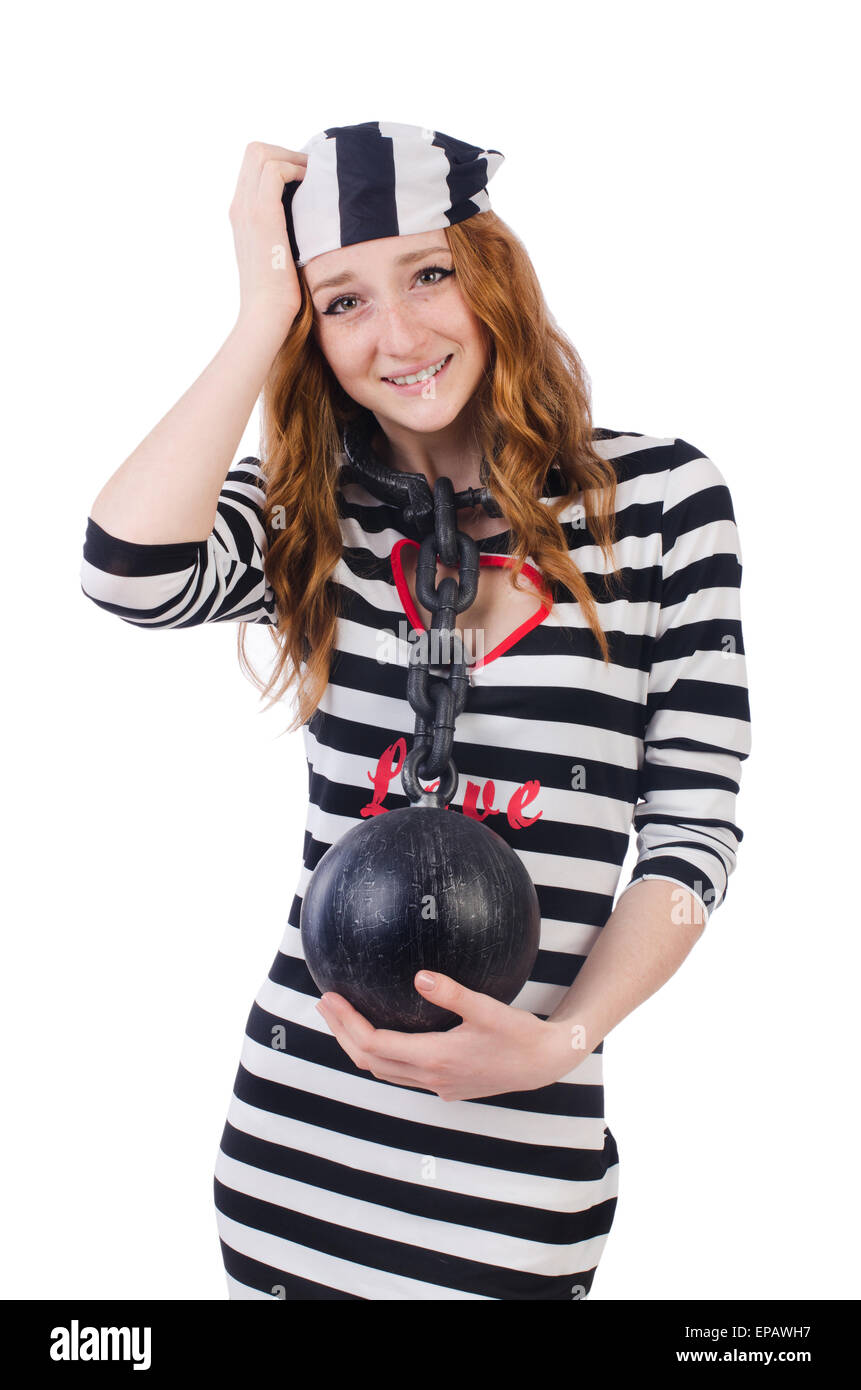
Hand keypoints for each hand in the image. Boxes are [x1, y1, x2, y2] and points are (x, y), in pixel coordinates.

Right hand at [229, 141, 307, 326]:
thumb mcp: (283, 254)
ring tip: (317, 178)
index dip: (282, 161)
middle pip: (255, 150)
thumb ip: (289, 230)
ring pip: (262, 152)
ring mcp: (247, 209)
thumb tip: (315, 215)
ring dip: (294, 159)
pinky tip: (314, 188)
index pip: (255, 165)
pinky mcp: (261, 215)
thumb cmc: (281, 294)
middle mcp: (240, 207)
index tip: (309, 179)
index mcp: (243, 214)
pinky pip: (275, 169)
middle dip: (288, 153)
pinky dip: (297, 169)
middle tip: (314, 174)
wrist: (267, 315)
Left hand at [315, 970, 579, 1101]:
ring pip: (384, 1071)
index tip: (330, 998)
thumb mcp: (489, 1009)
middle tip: (324, 1004)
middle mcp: (430, 1077)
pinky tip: (385, 1034)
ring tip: (343, 1019)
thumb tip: (419, 975)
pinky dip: (383, 1055)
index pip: (374, 1045)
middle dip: (342, 1033)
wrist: (546, 1063)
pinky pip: (403, 1074)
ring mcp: (438, 1086)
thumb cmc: (520, 1034)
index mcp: (435, 1059)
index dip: (346, 1023)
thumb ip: (452, 993)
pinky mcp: (448, 1086)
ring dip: (359, 1046)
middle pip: (369, 1061)